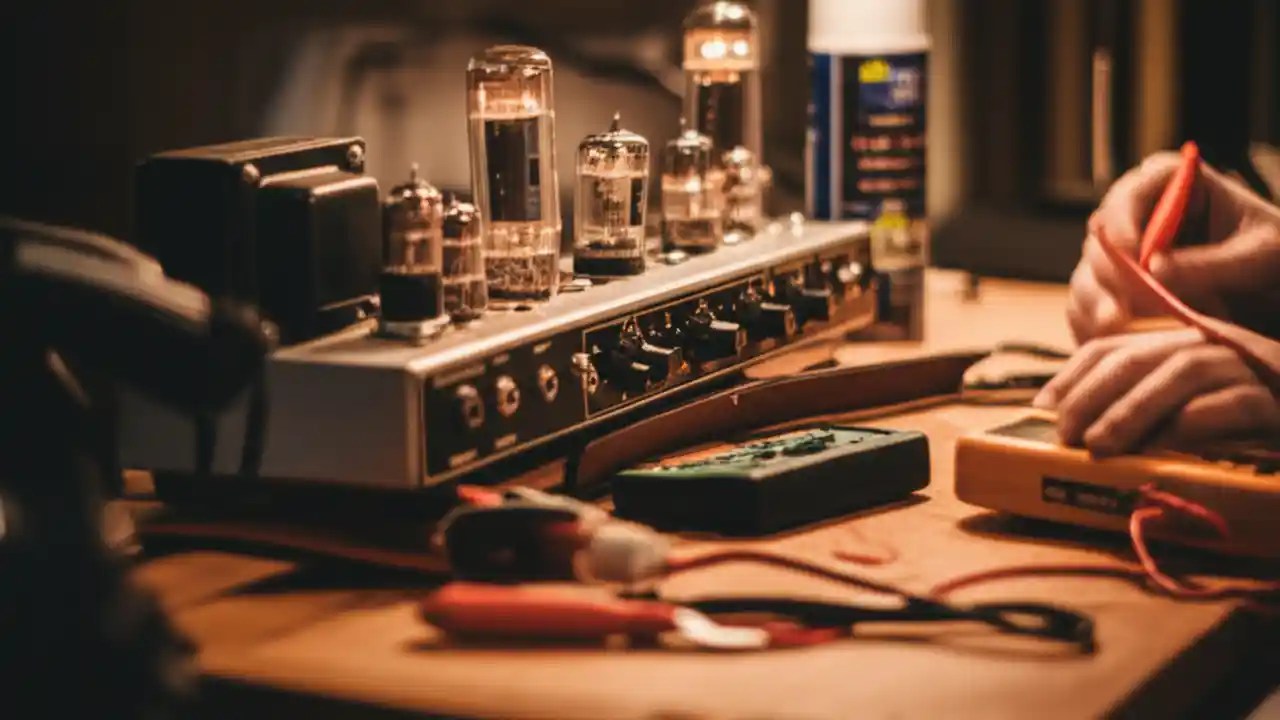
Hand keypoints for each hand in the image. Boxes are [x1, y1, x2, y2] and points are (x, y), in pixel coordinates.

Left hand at [1032, 328, 1279, 454]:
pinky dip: (1193, 424)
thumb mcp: (1179, 414)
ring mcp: (1247, 369)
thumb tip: (1073, 428)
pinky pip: (1230, 405)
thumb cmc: (1240, 433)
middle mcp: (1211, 347)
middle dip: (1092, 395)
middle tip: (1066, 435)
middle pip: (1139, 357)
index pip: (1114, 347)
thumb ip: (1139, 409)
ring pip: (1180, 373)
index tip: (1042, 409)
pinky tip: (1166, 447)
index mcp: (1181, 345)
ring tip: (1099, 446)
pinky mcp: (1276, 402)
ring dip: (1132, 410)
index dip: (1073, 376)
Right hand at [1068, 152, 1279, 342]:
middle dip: (1111, 277)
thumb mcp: (1260, 257)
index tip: (1138, 263)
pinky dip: (1094, 325)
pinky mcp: (1114, 289)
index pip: (1128, 198)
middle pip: (1099, 241)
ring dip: (1099, 305)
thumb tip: (1154, 270)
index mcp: (1171, 183)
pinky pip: (1088, 306)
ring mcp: (1120, 253)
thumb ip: (1211, 263)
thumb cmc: (1275, 259)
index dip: (1123, 228)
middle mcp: (1136, 213)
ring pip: (1088, 276)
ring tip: (1119, 329)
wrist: (1274, 289)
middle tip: (1129, 309)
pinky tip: (1114, 341)